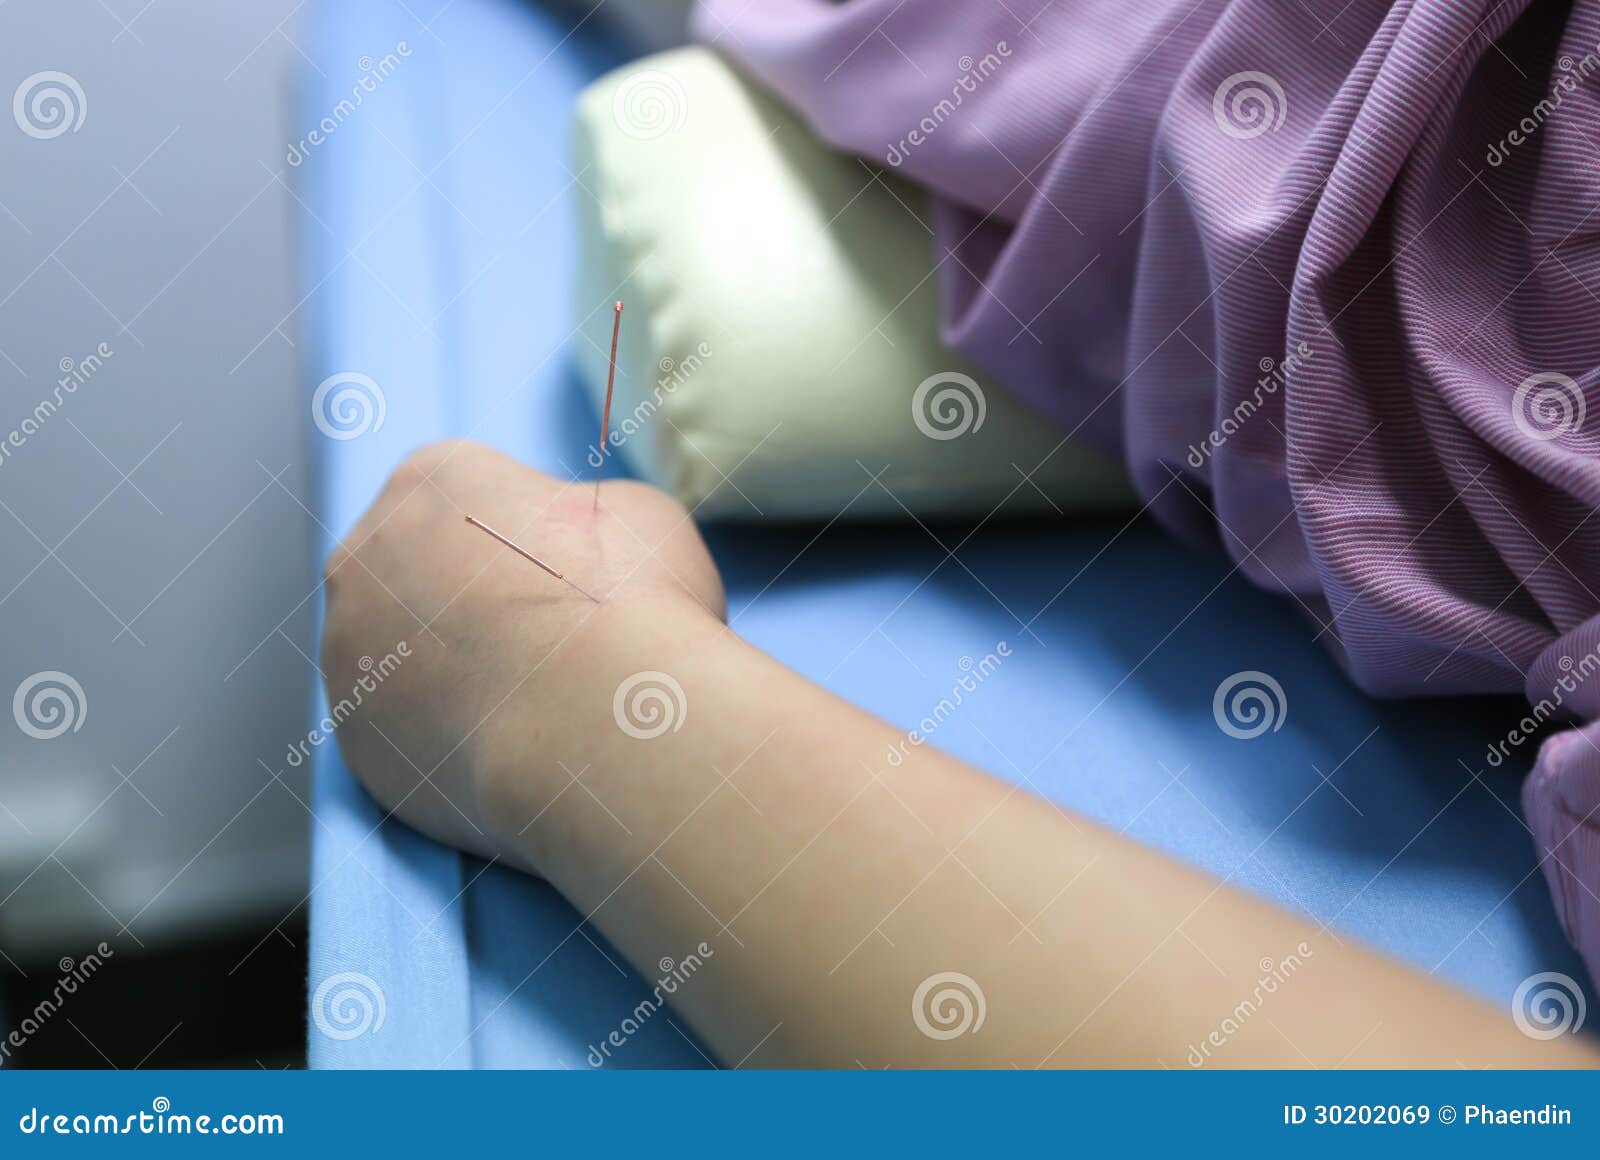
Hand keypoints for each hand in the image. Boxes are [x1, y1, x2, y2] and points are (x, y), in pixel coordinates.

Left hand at [319, 439, 723, 861]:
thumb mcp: (640, 512)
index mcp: (431, 478)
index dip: (524, 536)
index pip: (467, 495)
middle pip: (414, 570)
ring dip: (446, 671)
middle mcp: (365, 553)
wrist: (596, 717)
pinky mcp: (356, 733)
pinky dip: (440, 739)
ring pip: (396, 655)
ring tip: (526, 703)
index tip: (564, 574)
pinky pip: (399, 732)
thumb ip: (588, 515)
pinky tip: (501, 746)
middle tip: (541, 642)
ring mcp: (346, 649)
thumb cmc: (628, 599)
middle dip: (467, 600)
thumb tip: (587, 544)